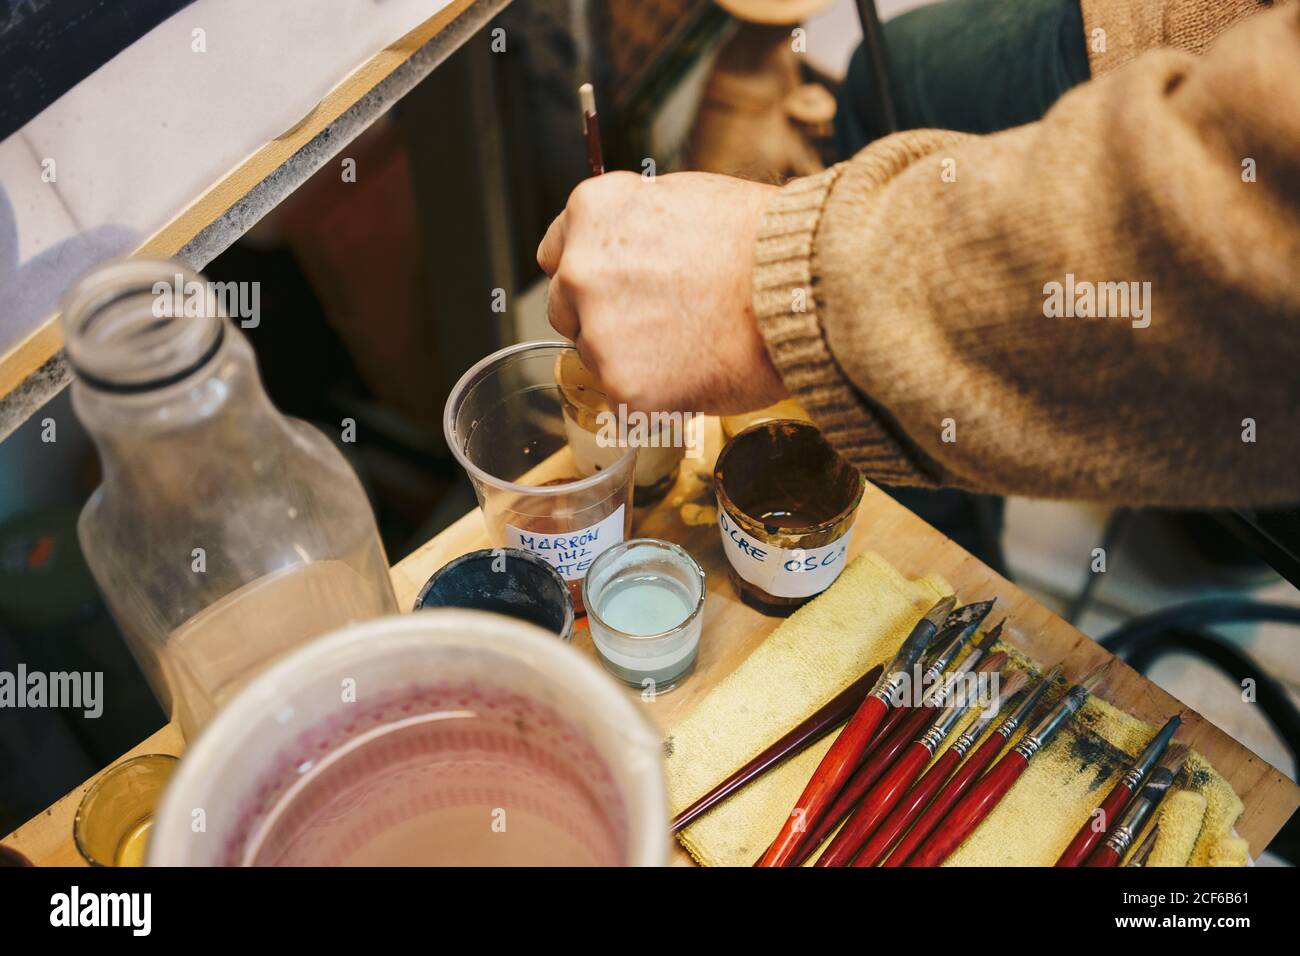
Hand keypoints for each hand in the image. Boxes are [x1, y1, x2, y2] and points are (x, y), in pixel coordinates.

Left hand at [536, 171, 787, 414]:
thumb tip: (627, 248)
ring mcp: (599, 332)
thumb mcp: (683, 199)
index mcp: (592, 213)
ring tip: (690, 346)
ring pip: (595, 357)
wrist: (804, 287)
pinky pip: (627, 400)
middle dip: (603, 318)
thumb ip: (635, 226)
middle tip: (661, 322)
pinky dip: (656, 397)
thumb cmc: (763, 241)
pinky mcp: (624, 386)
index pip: (557, 254)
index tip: (618, 288)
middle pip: (566, 308)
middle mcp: (581, 271)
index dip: (593, 274)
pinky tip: (696, 374)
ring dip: (629, 359)